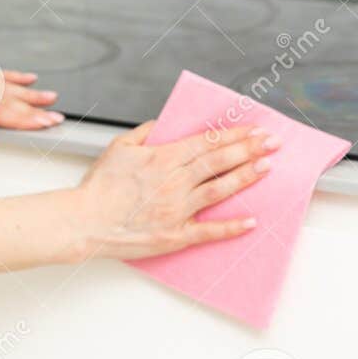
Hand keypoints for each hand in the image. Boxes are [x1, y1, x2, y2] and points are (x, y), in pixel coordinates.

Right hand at [70, 122, 277, 260]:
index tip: (254, 129)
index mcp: (162, 158)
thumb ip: (145, 132)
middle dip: (249, 149)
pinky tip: (251, 221)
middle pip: (219, 161)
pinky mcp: (175, 235)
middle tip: (272, 142)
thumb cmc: (99, 188)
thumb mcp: (119, 147)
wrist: (85, 222)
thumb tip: (166, 123)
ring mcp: (177, 209)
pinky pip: (209, 231)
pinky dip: (232, 226)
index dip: (234, 134)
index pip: (207, 142)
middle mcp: (174, 182)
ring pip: (219, 189)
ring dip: (246, 177)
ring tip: (267, 167)